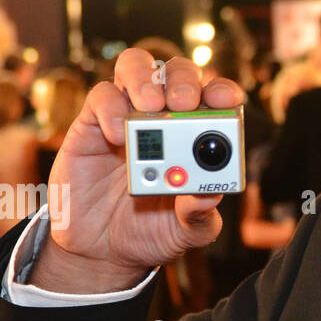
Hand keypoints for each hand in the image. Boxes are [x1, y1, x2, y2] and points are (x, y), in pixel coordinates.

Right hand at [33, 49, 242, 291]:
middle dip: (185, 80)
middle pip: (177, 74)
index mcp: (197, 139)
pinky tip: (118, 134)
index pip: (214, 100)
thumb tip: (208, 196)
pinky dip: (111, 107)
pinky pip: (101, 97)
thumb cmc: (151, 233)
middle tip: (184, 102)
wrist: (102, 251)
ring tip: (151, 106)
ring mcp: (128, 117)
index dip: (222, 92)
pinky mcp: (92, 124)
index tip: (227, 101)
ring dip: (146, 78)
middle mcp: (164, 120)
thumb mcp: (184, 233)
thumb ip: (199, 216)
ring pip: (136, 68)